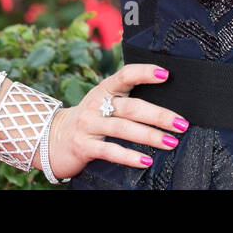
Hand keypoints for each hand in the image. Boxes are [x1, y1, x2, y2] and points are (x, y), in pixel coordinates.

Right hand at [43, 63, 187, 179]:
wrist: (51, 139)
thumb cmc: (90, 119)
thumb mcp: (104, 102)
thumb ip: (126, 99)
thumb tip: (166, 102)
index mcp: (104, 89)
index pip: (125, 75)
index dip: (145, 72)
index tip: (166, 75)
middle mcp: (96, 105)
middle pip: (131, 107)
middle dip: (159, 116)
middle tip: (181, 123)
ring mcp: (88, 125)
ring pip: (123, 129)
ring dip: (150, 136)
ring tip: (171, 142)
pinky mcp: (83, 146)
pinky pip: (110, 151)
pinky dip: (130, 156)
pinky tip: (146, 160)